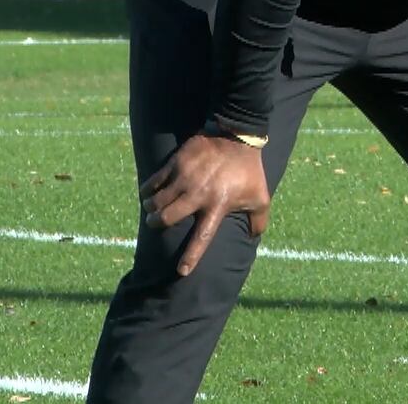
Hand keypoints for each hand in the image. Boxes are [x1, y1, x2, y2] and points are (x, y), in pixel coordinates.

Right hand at [140, 131, 271, 275]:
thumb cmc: (248, 169)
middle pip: (168, 218)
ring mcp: (184, 178)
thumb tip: (254, 236)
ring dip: (151, 208)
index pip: (202, 238)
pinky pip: (154, 181)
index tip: (181, 272)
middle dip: (157, 223)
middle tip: (155, 223)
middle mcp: (198, 195)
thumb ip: (259, 219)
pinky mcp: (176, 163)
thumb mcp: (261, 196)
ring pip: (157, 201)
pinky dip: (147, 189)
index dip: (191, 256)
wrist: (236, 135)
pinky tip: (146, 193)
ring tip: (150, 209)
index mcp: (217, 206)